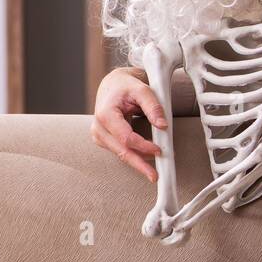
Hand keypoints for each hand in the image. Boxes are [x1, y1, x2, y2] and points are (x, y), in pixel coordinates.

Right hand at [90, 67, 165, 181]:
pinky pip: (120, 151)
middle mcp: (98, 127)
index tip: (159, 150)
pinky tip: (146, 161)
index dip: (143, 146)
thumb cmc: (126, 87)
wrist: (112, 85)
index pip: (126, 137)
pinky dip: (134, 156)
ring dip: (138, 162)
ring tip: (153, 172)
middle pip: (121, 151)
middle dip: (139, 164)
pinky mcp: (104, 140)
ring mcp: (99, 136)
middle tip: (154, 176)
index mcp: (105, 114)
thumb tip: (163, 126)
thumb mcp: (142, 90)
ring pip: (120, 154)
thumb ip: (153, 107)